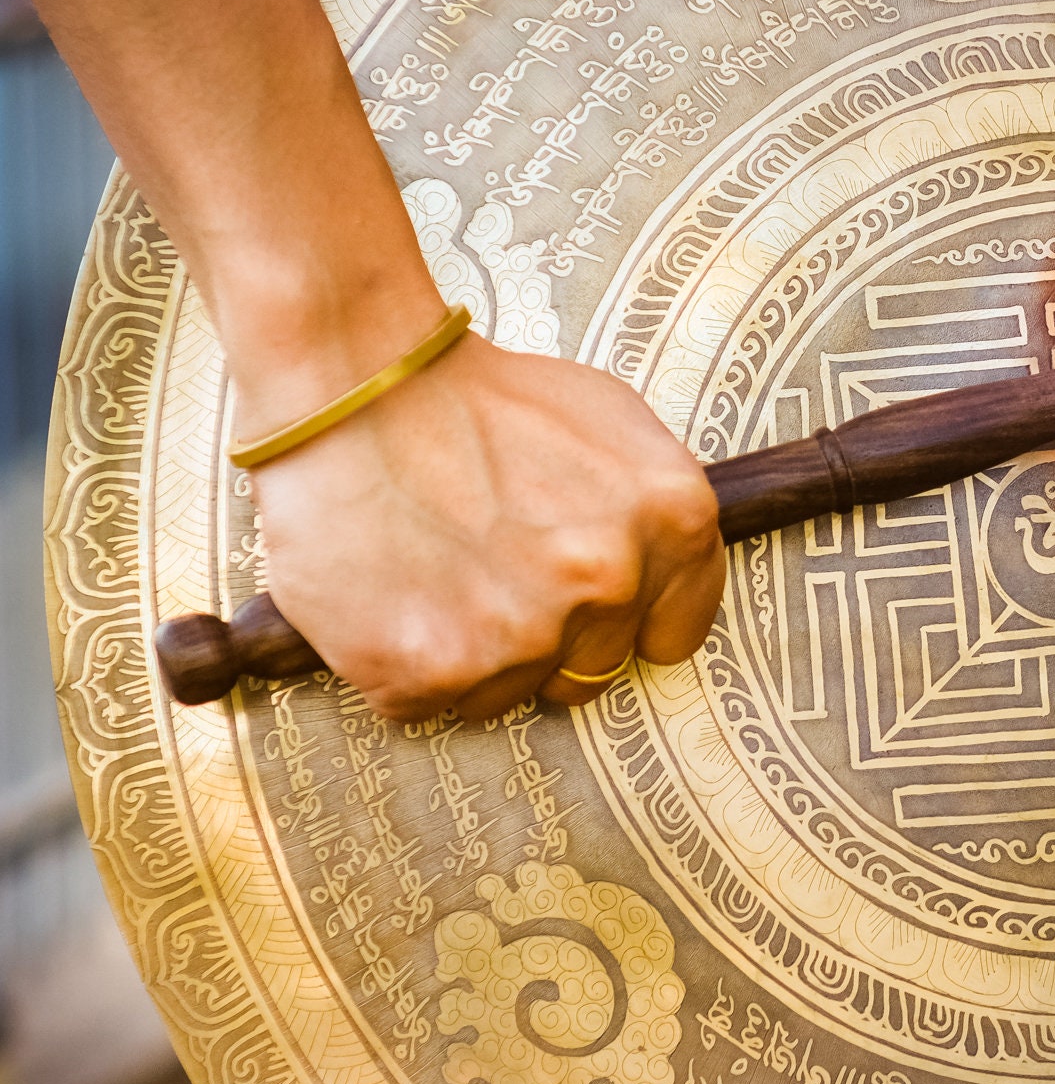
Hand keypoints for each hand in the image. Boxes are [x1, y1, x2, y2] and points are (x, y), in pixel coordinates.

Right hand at [248, 333, 722, 721]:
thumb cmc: (482, 397)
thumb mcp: (611, 423)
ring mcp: (523, 633)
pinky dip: (401, 662)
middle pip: (588, 671)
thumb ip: (651, 512)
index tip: (579, 604)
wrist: (352, 382)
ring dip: (471, 653)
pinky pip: (427, 700)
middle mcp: (611, 582)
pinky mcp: (431, 669)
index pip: (673, 636)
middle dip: (543, 636)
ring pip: (507, 694)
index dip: (622, 623)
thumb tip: (657, 580)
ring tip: (433, 572)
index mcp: (673, 521)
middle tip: (486, 571)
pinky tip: (388, 594)